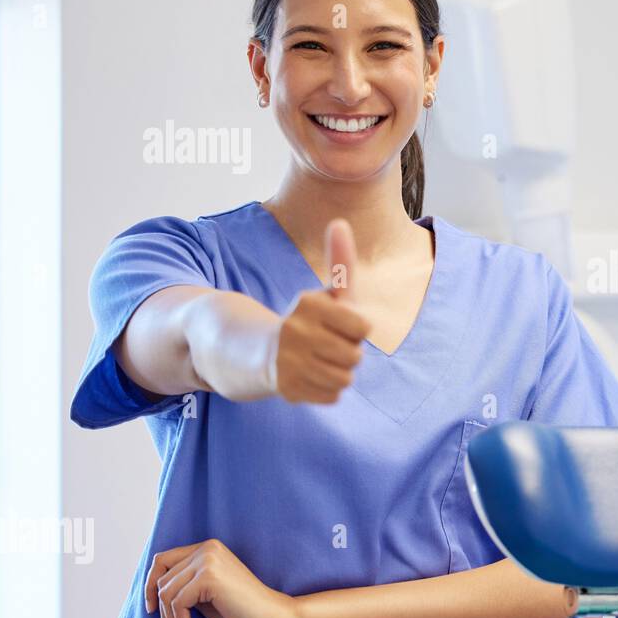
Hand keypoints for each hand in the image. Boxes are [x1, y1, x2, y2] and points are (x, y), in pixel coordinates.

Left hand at [144, 538, 297, 617]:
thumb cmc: (241, 611)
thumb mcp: (206, 593)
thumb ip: (185, 584)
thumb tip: (150, 591)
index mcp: (207, 548)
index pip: (162, 560)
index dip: (149, 586)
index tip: (152, 610)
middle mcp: (206, 548)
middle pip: (161, 581)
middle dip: (163, 614)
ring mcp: (208, 560)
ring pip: (166, 594)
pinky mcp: (209, 576)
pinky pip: (177, 604)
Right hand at [269, 218, 369, 403]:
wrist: (254, 353)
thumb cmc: (304, 322)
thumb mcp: (324, 293)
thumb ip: (340, 262)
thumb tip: (340, 222)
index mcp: (309, 304)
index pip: (363, 326)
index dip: (354, 328)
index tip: (335, 325)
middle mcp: (296, 331)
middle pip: (356, 355)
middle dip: (346, 352)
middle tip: (323, 346)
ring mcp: (289, 362)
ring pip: (346, 378)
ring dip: (337, 372)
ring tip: (315, 362)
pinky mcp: (287, 389)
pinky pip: (333, 396)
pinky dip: (325, 389)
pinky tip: (307, 377)